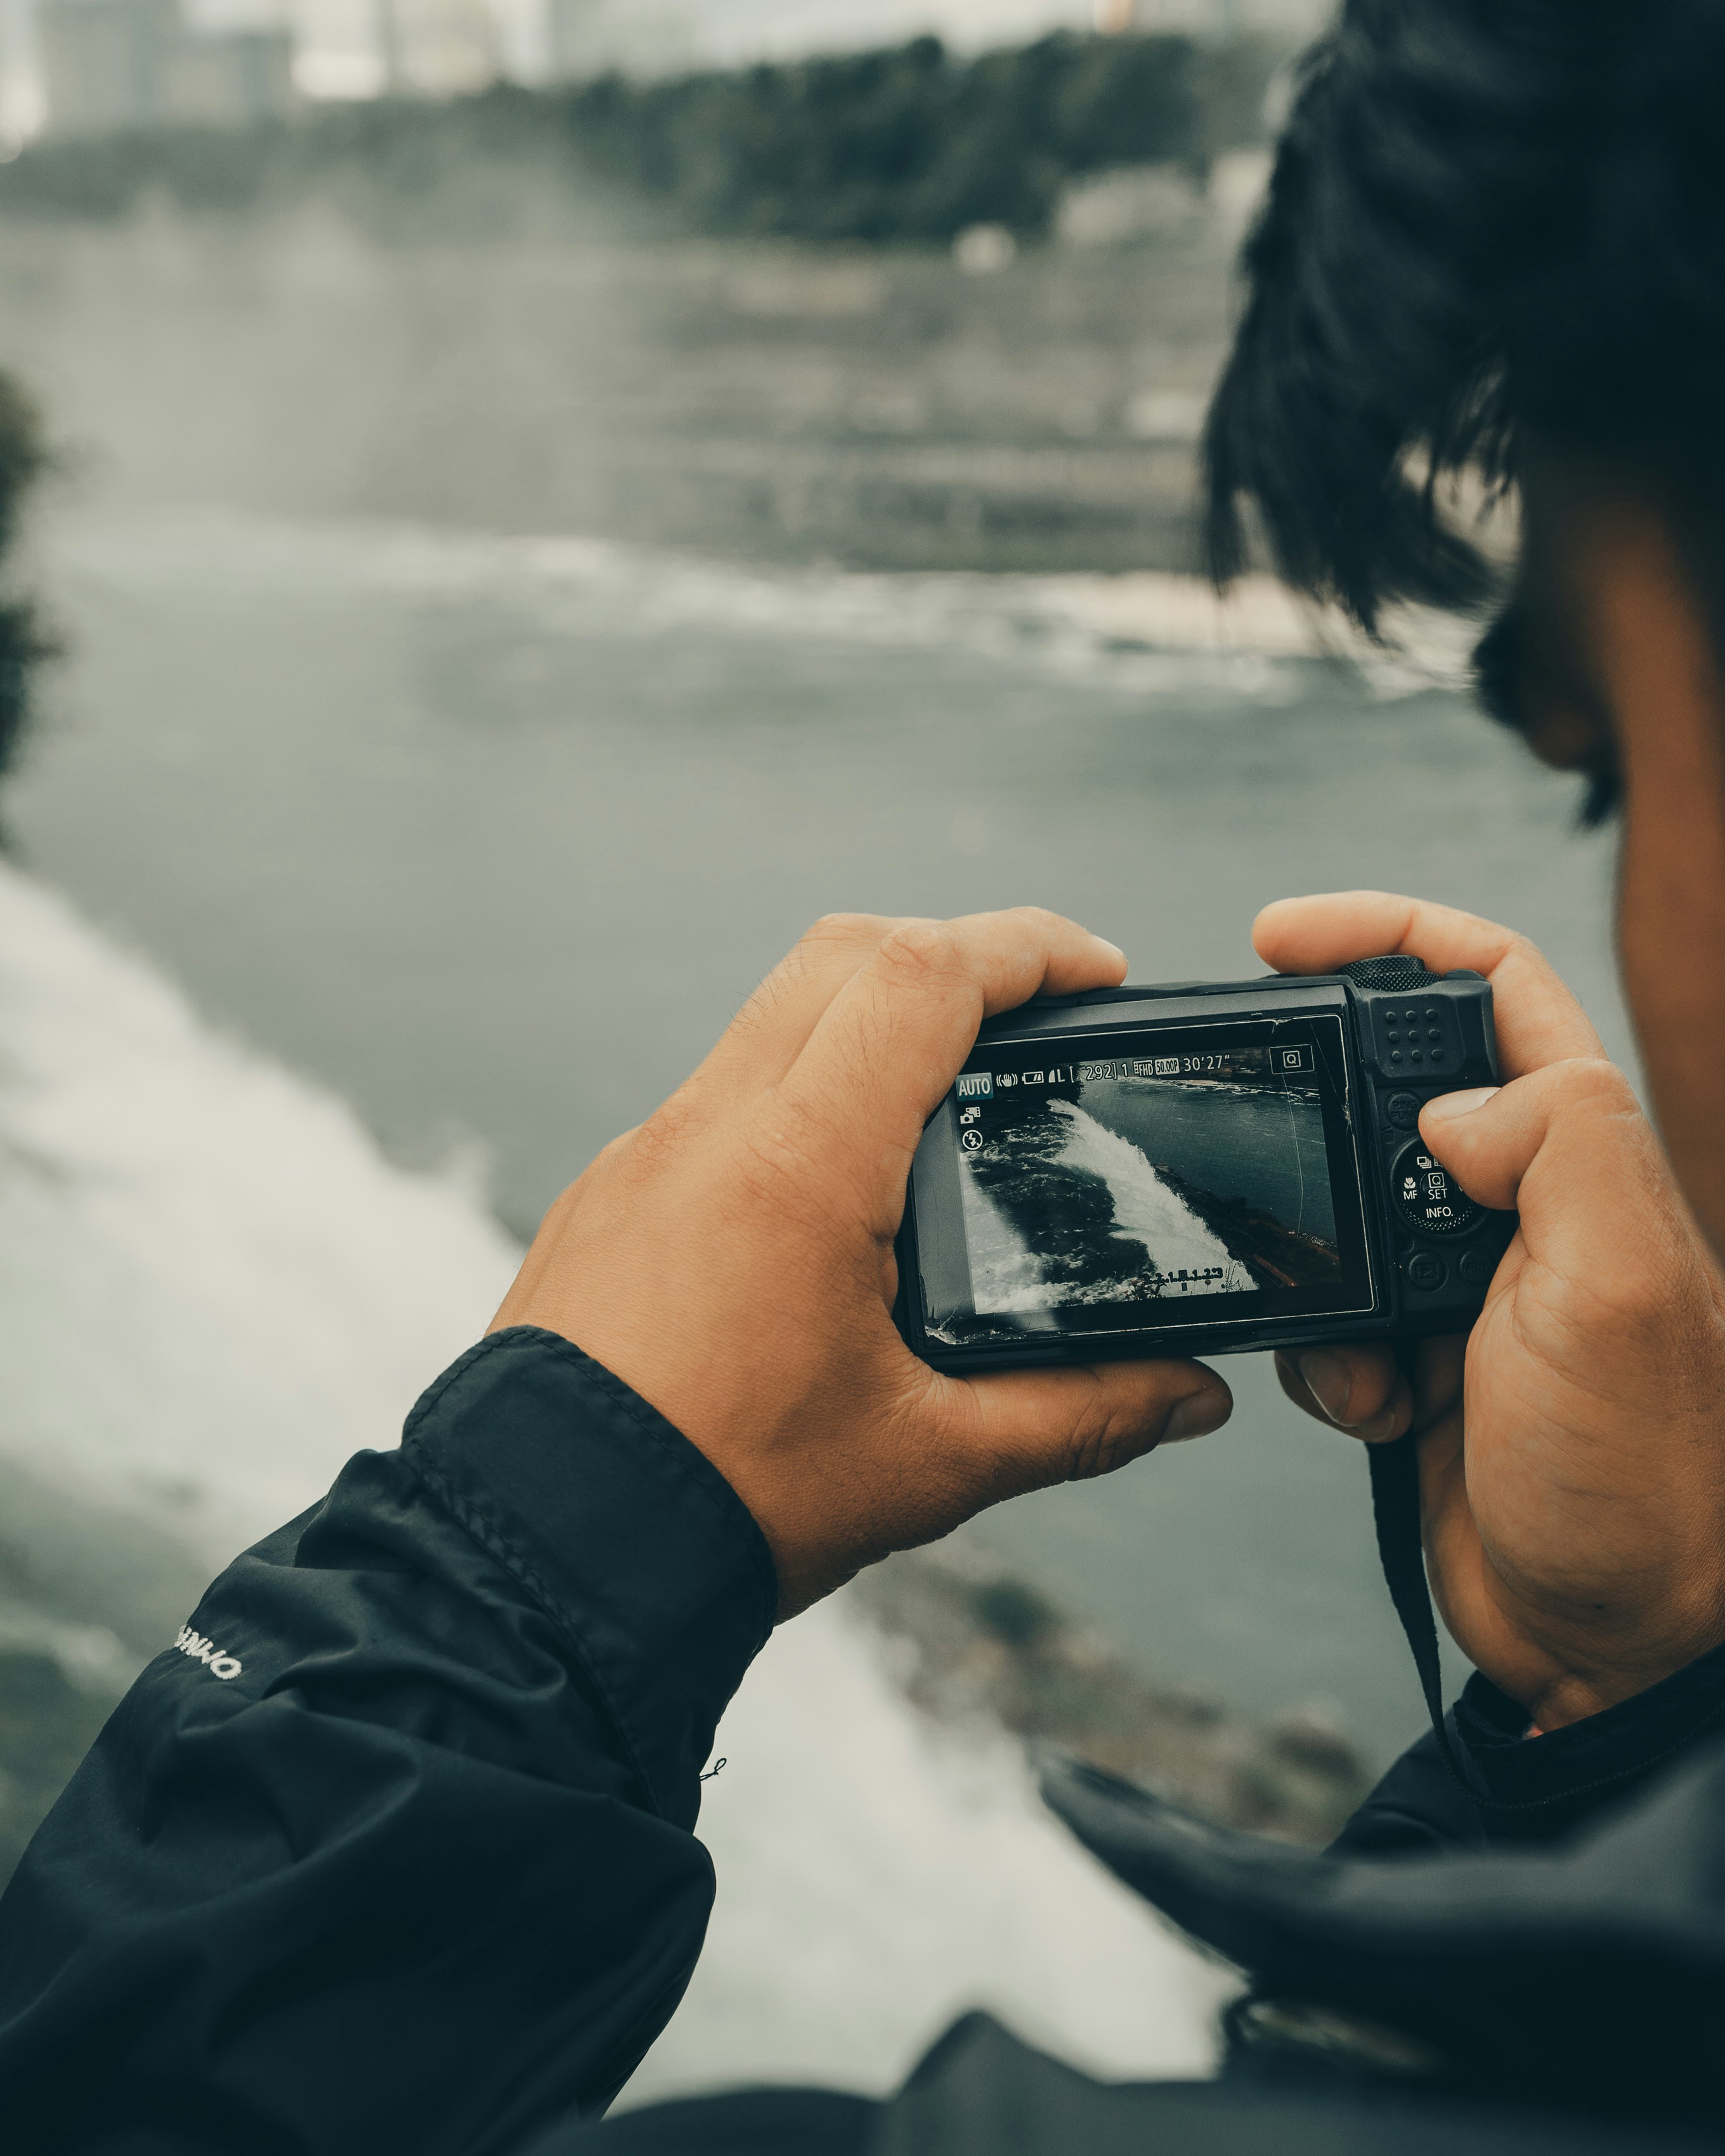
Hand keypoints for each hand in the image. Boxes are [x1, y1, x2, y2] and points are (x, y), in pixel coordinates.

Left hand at [491, 910, 1233, 1617]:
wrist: (541, 1559)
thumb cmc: (724, 1506)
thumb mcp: (927, 1462)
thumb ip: (1078, 1415)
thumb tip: (1189, 1392)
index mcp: (798, 1166)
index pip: (923, 977)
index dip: (1027, 948)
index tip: (1098, 971)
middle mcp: (709, 1128)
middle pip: (843, 952)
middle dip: (955, 952)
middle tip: (1037, 1010)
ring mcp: (645, 1152)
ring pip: (771, 1012)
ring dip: (868, 1010)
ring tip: (951, 1085)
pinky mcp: (609, 1193)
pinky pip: (715, 1088)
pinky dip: (797, 1081)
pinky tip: (842, 1178)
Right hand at [1258, 892, 1724, 1729]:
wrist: (1617, 1643)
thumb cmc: (1647, 1480)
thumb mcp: (1618, 1286)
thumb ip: (1557, 1145)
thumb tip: (1454, 1097)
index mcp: (1585, 1150)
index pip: (1491, 984)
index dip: (1391, 932)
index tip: (1282, 936)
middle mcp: (1530, 1199)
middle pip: (1394, 1084)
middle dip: (1320, 1122)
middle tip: (1257, 1143)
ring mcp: (1473, 1279)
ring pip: (1341, 1206)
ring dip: (1319, 1273)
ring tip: (1366, 1356)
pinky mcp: (1425, 1355)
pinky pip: (1329, 1310)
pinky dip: (1325, 1354)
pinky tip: (1372, 1406)